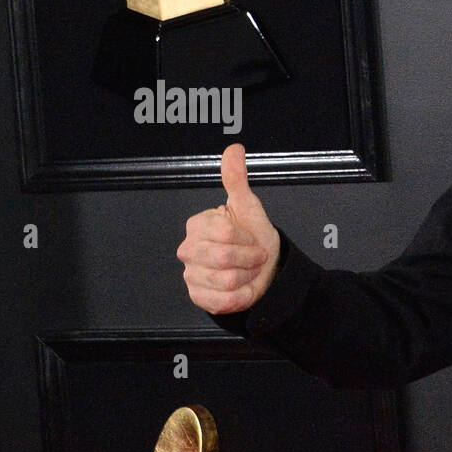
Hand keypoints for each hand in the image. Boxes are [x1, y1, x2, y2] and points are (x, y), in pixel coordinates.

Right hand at [177, 143, 279, 314]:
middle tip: (254, 256)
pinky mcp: (199, 298)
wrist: (262, 269)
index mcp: (197, 225)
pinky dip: (242, 296)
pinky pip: (225, 301)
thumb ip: (237, 179)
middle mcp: (188, 250)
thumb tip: (234, 150)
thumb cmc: (253, 237)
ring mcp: (191, 275)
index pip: (225, 231)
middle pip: (224, 257)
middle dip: (250, 258)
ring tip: (247, 270)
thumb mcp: (248, 207)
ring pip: (227, 281)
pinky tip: (243, 287)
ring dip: (248, 277)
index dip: (247, 237)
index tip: (252, 238)